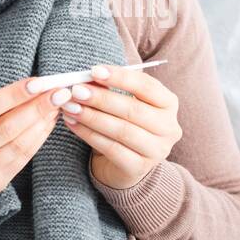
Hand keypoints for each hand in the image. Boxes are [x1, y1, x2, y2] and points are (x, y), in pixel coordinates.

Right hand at [0, 77, 73, 202]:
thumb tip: (28, 90)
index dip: (13, 96)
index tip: (37, 83)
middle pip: (5, 129)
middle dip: (36, 108)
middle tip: (58, 93)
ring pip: (17, 145)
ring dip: (41, 123)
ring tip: (56, 105)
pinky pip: (22, 159)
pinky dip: (38, 139)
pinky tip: (47, 124)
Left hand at [59, 64, 181, 190]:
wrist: (126, 163)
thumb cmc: (125, 123)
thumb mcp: (123, 103)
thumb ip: (110, 88)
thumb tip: (87, 78)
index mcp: (169, 104)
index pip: (147, 86)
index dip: (120, 77)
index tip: (94, 71)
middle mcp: (169, 128)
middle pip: (133, 110)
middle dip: (101, 99)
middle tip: (76, 91)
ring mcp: (157, 150)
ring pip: (121, 130)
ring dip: (92, 117)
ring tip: (70, 107)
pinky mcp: (139, 168)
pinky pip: (111, 149)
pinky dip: (89, 134)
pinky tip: (73, 124)